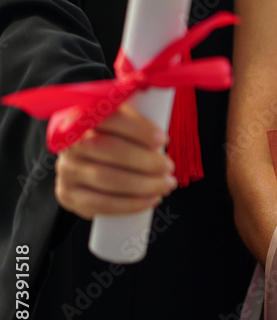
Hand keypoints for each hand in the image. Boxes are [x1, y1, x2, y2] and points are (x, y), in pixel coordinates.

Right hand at [55, 104, 175, 218]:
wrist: (90, 160)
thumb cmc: (120, 138)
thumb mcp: (127, 121)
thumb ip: (141, 118)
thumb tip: (162, 126)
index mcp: (84, 115)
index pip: (109, 117)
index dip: (137, 129)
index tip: (162, 139)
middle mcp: (70, 142)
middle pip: (108, 149)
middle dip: (145, 161)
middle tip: (168, 166)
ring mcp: (66, 169)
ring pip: (106, 178)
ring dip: (143, 184)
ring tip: (166, 184)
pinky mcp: (67, 194)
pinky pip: (99, 204)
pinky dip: (129, 204)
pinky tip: (150, 200)